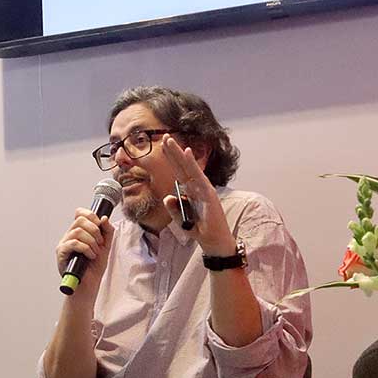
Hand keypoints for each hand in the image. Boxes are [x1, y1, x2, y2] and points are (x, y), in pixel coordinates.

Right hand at [54, 207, 114, 289]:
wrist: (89, 285)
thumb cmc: (94, 268)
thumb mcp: (105, 246)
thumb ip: (107, 231)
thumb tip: (104, 218)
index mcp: (79, 232)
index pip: (80, 214)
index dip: (91, 216)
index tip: (100, 226)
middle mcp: (69, 236)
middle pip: (80, 220)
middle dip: (95, 230)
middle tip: (99, 243)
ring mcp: (64, 244)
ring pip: (78, 231)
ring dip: (91, 242)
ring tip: (95, 252)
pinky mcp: (61, 253)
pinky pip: (74, 243)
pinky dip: (86, 249)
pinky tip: (90, 256)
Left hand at [158, 135, 235, 255]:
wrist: (213, 241)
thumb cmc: (199, 229)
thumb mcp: (181, 220)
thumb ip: (174, 208)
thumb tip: (167, 196)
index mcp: (190, 191)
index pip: (179, 172)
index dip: (172, 159)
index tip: (163, 146)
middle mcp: (197, 187)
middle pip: (182, 166)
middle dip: (173, 151)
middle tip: (165, 136)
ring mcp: (203, 188)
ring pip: (189, 167)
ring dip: (179, 153)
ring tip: (170, 140)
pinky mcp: (208, 193)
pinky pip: (198, 176)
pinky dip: (192, 164)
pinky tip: (187, 152)